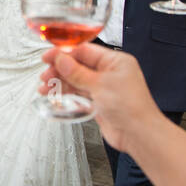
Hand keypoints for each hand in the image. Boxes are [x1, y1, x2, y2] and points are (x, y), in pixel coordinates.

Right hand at [36, 44, 164, 152]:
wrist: (138, 134)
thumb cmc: (131, 107)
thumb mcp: (99, 84)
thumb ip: (76, 72)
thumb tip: (61, 59)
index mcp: (115, 61)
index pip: (84, 51)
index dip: (64, 53)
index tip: (48, 57)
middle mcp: (110, 73)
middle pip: (78, 66)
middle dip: (60, 71)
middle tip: (46, 76)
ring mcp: (105, 88)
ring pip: (77, 81)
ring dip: (61, 84)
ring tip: (46, 89)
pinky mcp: (100, 103)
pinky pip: (80, 95)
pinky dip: (68, 96)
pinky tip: (57, 98)